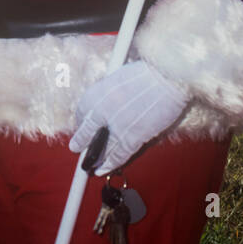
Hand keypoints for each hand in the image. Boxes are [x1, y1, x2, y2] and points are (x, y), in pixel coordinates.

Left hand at [68, 59, 188, 174]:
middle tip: (76, 148)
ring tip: (90, 166)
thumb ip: (109, 93)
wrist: (166, 77)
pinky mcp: (133, 136)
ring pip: (101, 148)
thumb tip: (107, 105)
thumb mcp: (118, 78)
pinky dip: (111, 164)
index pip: (82, 111)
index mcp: (97, 92)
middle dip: (80, 143)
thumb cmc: (146, 73)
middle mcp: (102, 110)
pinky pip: (118, 155)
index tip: (82, 126)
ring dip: (95, 159)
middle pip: (86, 132)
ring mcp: (117, 126)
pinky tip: (104, 169)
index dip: (81, 122)